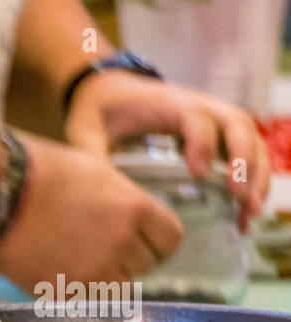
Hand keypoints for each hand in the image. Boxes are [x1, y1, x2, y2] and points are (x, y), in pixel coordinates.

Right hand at [0, 132, 183, 291]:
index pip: (170, 240)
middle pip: (145, 265)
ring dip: (106, 279)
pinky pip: (85, 298)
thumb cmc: (42, 171)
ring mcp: (93, 270)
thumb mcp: (98, 172)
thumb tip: (132, 219)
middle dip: (128, 258)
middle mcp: (120, 243)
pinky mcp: (64, 289)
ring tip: (80, 261)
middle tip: (101, 248)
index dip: (157, 242)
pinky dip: (77, 288)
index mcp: (135, 208)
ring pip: (119, 288)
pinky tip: (58, 267)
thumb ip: (124, 200)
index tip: (144, 242)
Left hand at [64, 71, 269, 228]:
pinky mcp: (215, 133)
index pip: (194, 117)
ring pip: (249, 137)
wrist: (108, 89)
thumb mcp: (84, 132)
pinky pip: (245, 149)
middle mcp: (198, 106)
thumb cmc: (98, 111)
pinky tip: (245, 210)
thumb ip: (89, 157)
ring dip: (256, 173)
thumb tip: (93, 194)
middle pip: (236, 124)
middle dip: (244, 160)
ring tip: (250, 211)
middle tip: (241, 198)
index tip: (198, 174)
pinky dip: (252, 177)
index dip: (201, 142)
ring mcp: (211, 118)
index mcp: (166, 103)